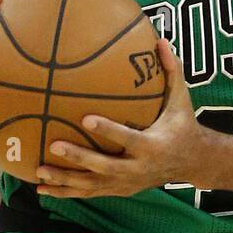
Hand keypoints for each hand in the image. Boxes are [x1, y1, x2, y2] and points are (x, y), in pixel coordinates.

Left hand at [34, 39, 200, 198]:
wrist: (193, 161)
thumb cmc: (182, 124)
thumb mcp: (181, 100)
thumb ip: (172, 71)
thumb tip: (161, 40)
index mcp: (153, 145)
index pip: (127, 138)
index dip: (108, 130)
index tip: (85, 119)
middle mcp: (139, 168)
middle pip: (105, 166)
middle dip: (79, 158)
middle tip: (54, 146)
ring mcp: (128, 182)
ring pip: (93, 184)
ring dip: (65, 180)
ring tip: (39, 171)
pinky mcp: (120, 190)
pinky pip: (90, 192)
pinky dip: (66, 192)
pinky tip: (43, 188)